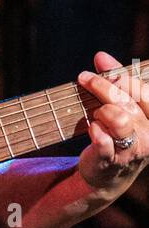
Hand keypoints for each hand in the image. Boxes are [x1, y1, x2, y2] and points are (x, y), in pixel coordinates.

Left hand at [76, 51, 148, 193]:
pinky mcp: (111, 160)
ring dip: (101, 111)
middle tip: (84, 79)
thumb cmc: (115, 132)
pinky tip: (92, 128)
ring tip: (94, 113)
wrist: (107, 172)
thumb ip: (114, 79)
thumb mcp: (120, 104)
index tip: (98, 67)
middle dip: (103, 87)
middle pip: (126, 102)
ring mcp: (132, 149)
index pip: (143, 90)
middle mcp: (148, 134)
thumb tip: (101, 55)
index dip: (121, 76)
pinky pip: (103, 140)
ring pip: (119, 119)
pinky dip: (95, 130)